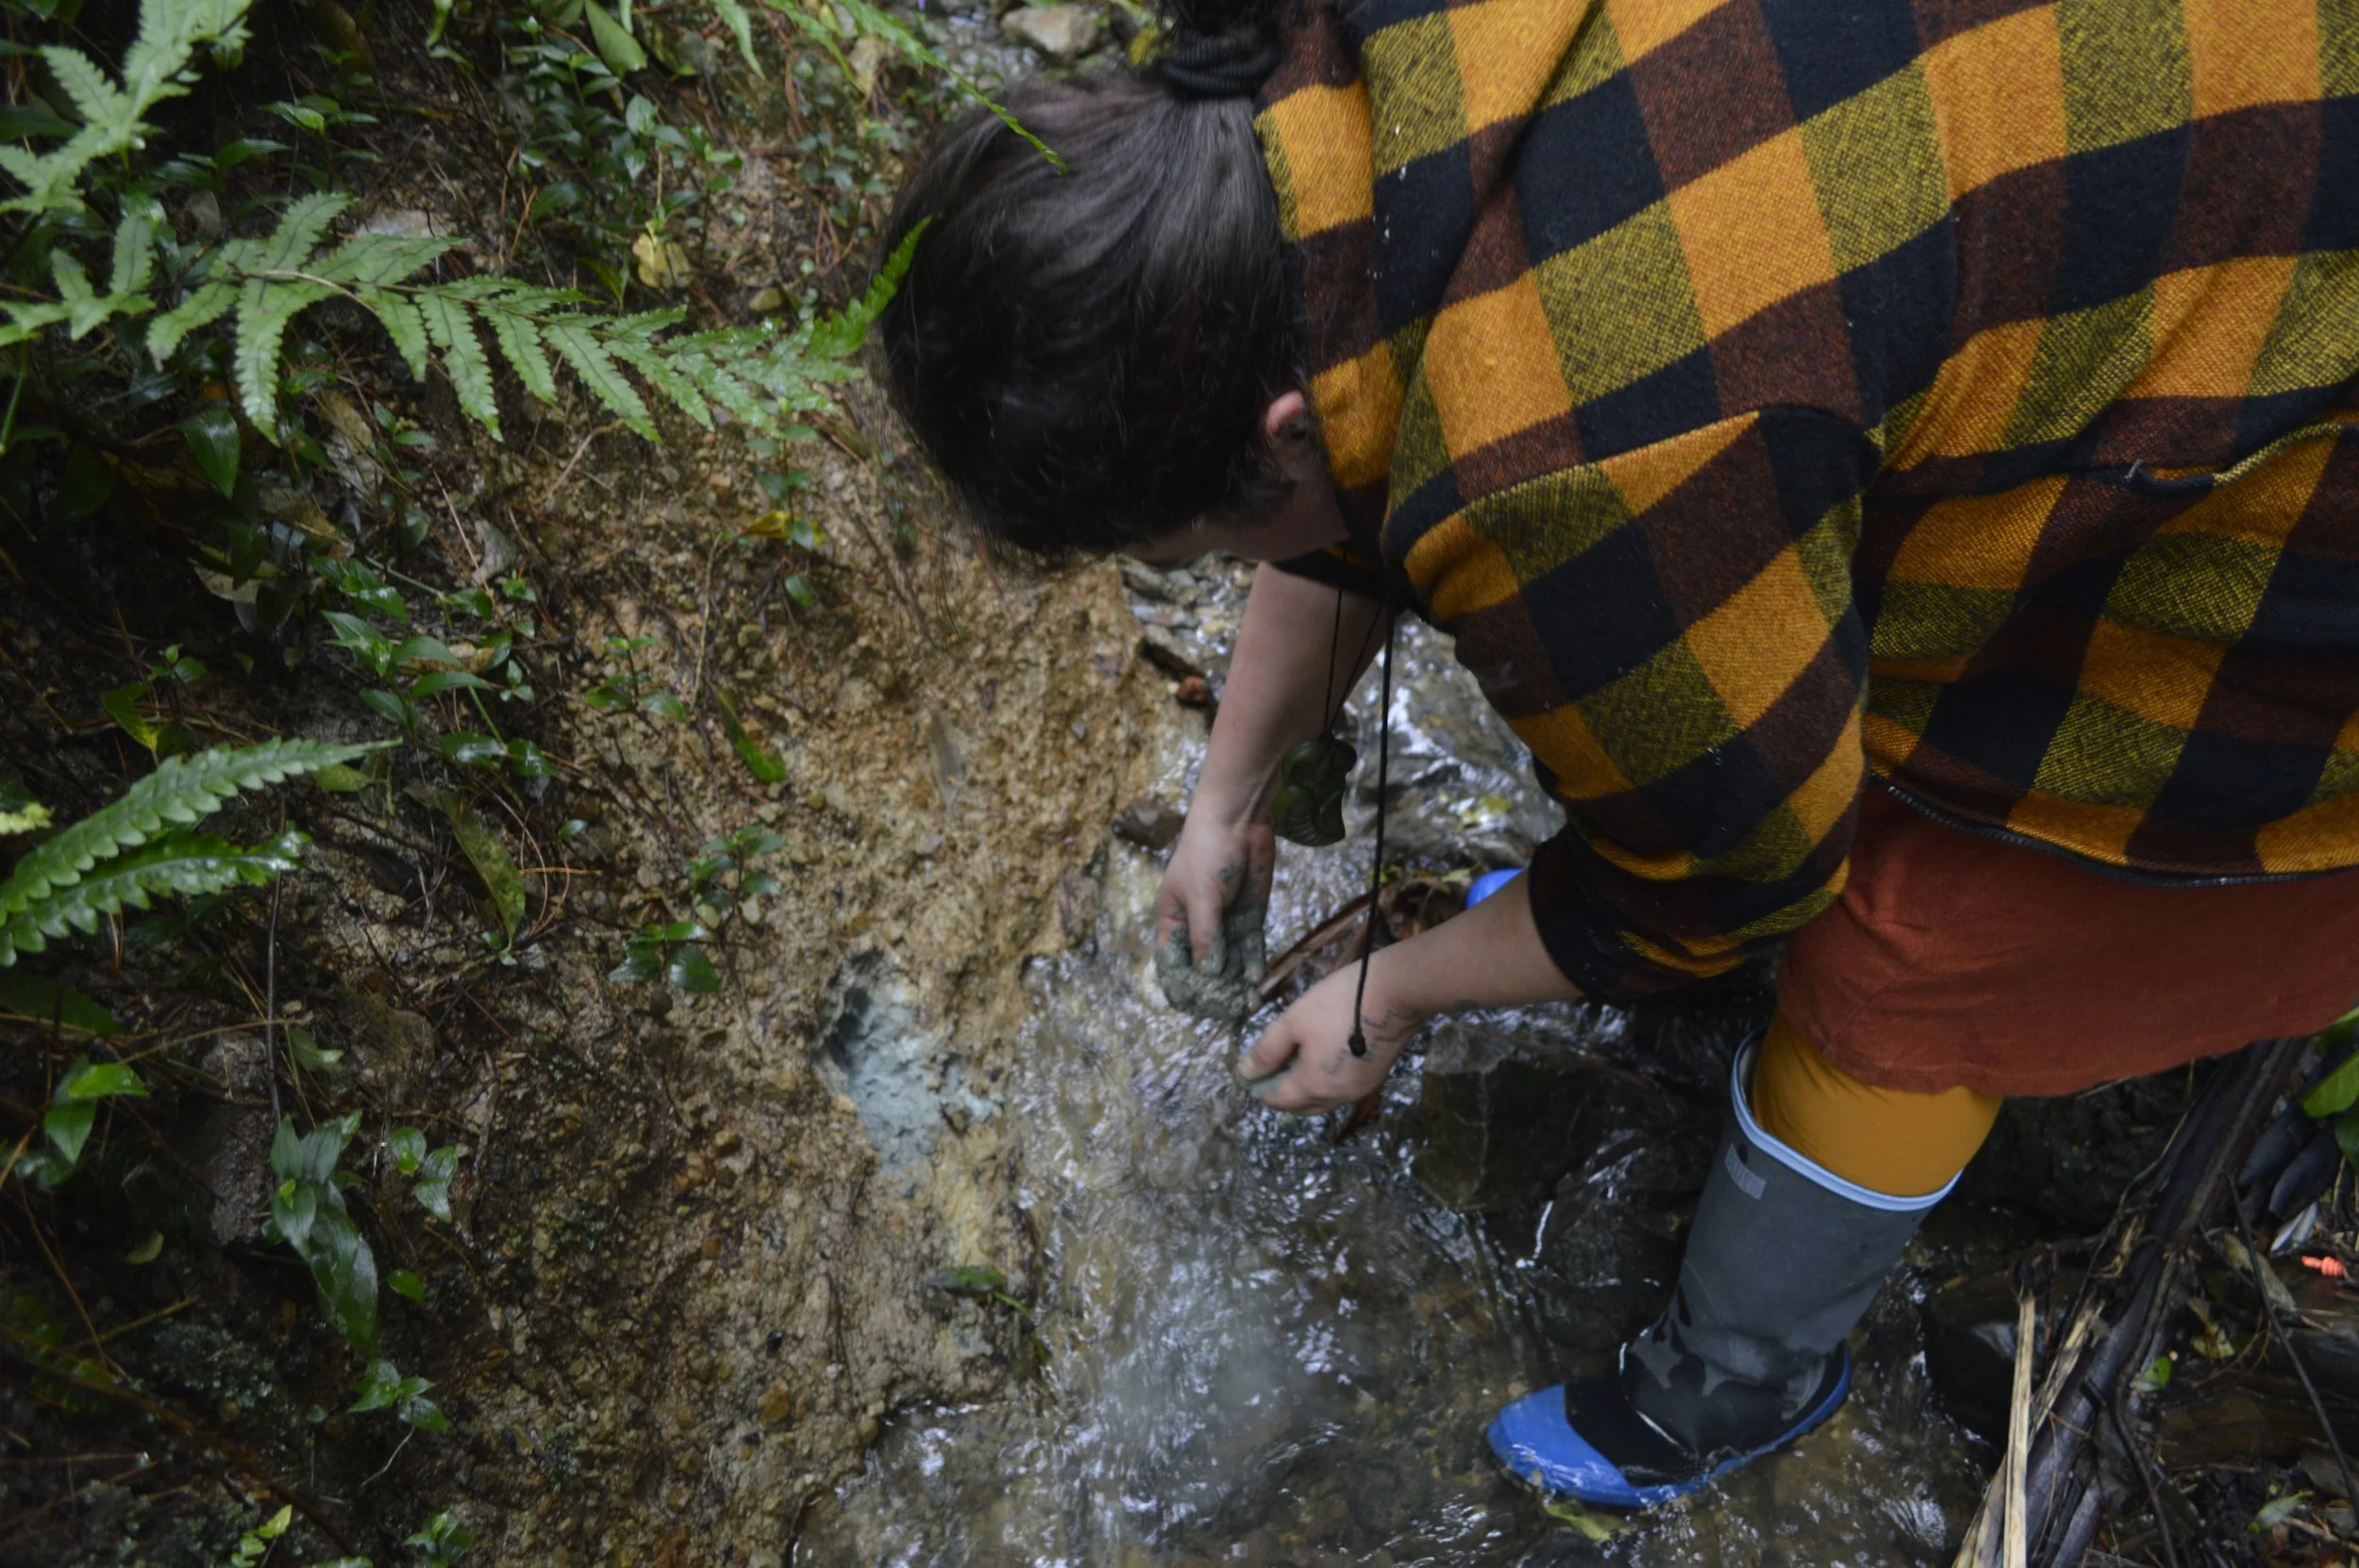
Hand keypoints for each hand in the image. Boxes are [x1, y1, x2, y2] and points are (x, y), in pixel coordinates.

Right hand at [1152, 809, 1274, 1021]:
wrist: (1239, 820)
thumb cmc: (1206, 854)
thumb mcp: (1201, 897)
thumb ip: (1206, 937)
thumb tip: (1208, 975)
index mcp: (1174, 920)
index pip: (1173, 962)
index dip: (1180, 985)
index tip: (1191, 1008)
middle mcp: (1199, 926)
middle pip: (1204, 966)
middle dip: (1214, 989)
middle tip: (1227, 1011)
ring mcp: (1225, 921)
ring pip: (1230, 960)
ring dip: (1237, 981)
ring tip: (1247, 1004)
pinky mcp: (1249, 915)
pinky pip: (1251, 946)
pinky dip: (1254, 963)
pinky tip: (1257, 981)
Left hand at [1238, 953, 1426, 1114]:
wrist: (1397, 994)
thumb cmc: (1338, 1004)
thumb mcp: (1294, 1021)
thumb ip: (1267, 1050)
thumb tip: (1245, 1073)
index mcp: (1313, 1087)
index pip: (1278, 1100)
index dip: (1260, 1088)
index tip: (1251, 1072)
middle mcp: (1338, 1097)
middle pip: (1302, 1106)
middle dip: (1282, 1093)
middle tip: (1270, 1068)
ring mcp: (1361, 1089)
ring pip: (1324, 1100)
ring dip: (1306, 1089)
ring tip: (1295, 1063)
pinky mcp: (1376, 1076)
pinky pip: (1342, 1090)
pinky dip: (1325, 1083)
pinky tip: (1322, 1059)